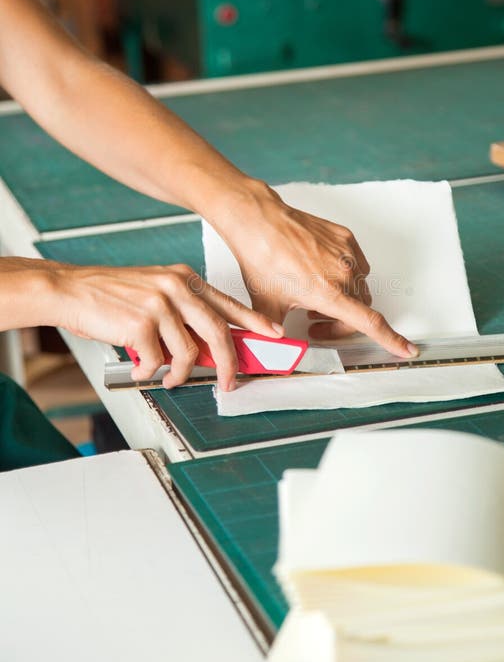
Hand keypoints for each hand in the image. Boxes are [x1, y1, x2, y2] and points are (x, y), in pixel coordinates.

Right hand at [47, 262, 282, 388]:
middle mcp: (176, 288)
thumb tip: (209, 348)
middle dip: (229, 363)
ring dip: (179, 374)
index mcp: (184, 279)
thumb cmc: (111, 296)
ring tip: (166, 376)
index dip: (255, 323)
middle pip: (218, 332)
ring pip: (188, 352)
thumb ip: (184, 315)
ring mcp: (160, 304)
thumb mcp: (156, 294)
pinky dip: (149, 371)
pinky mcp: (141, 323)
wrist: (71, 290)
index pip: (229, 304)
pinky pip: (157, 361)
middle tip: (229, 382)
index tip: (274, 335)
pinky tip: (139, 366)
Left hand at [220, 181, 417, 356]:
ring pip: (359, 288)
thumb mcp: (268, 305)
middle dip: (341, 323)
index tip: (408, 349)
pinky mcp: (345, 238)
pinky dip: (345, 276)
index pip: (369, 322)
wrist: (260, 222)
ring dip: (344, 299)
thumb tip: (277, 348)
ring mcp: (346, 253)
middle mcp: (343, 273)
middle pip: (361, 311)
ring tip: (315, 296)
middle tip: (315, 324)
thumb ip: (275, 332)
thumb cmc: (262, 258)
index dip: (391, 339)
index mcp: (328, 294)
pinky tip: (321, 275)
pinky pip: (358, 265)